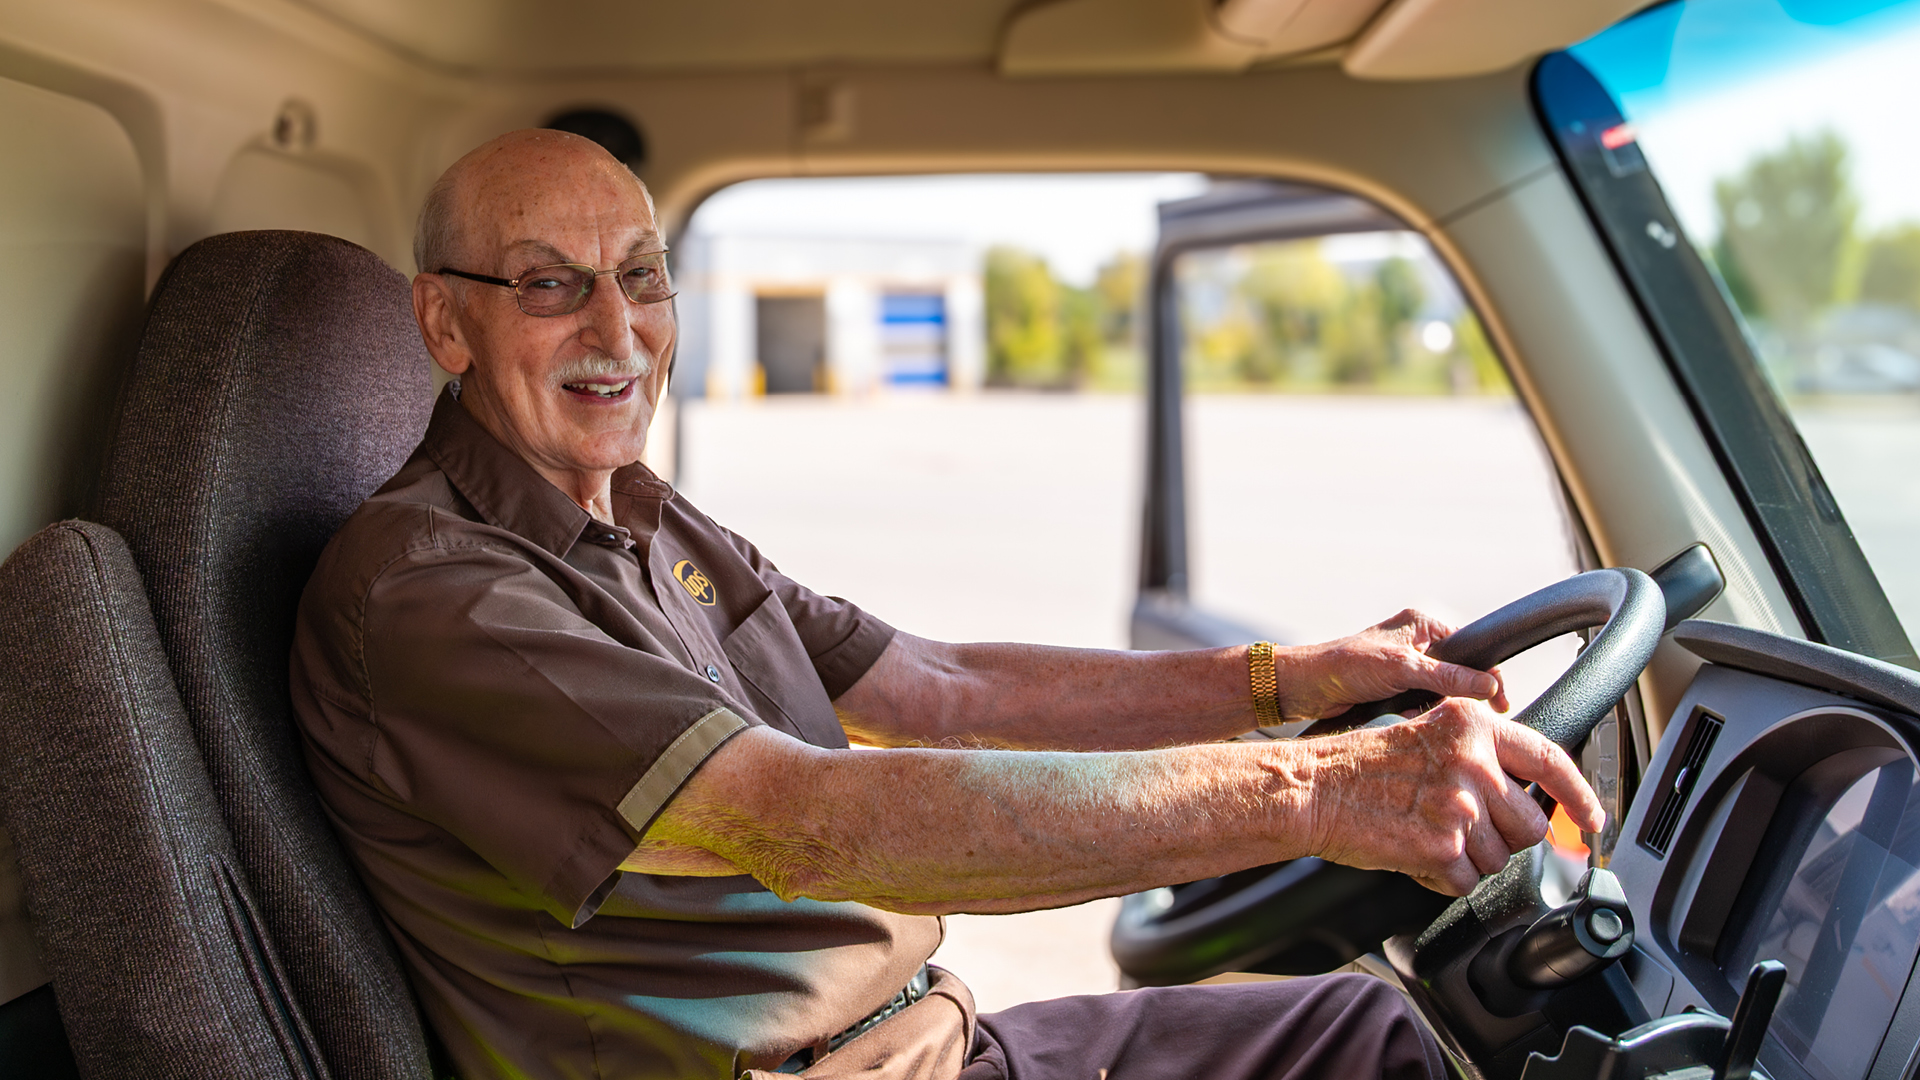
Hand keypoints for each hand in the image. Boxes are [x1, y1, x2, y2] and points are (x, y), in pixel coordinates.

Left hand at [1275, 609, 1509, 720]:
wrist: (1304, 686)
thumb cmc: (1345, 666)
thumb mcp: (1402, 669)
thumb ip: (1446, 677)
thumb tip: (1488, 687)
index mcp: (1423, 624)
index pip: (1471, 648)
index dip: (1488, 676)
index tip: (1501, 703)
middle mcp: (1417, 640)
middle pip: (1459, 672)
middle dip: (1461, 696)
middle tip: (1470, 719)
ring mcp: (1406, 664)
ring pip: (1441, 690)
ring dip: (1437, 707)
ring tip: (1427, 716)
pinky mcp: (1395, 685)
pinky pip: (1421, 702)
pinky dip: (1420, 713)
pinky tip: (1410, 719)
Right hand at [1298, 697, 1603, 895]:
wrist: (1311, 788)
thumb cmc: (1360, 765)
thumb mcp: (1427, 732)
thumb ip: (1479, 752)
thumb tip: (1524, 792)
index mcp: (1473, 725)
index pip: (1550, 760)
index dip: (1580, 795)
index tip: (1592, 818)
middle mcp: (1474, 762)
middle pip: (1530, 824)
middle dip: (1505, 837)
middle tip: (1465, 830)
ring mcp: (1461, 807)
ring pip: (1500, 859)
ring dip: (1471, 859)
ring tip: (1429, 837)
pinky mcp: (1443, 848)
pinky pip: (1467, 883)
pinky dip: (1444, 880)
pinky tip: (1416, 856)